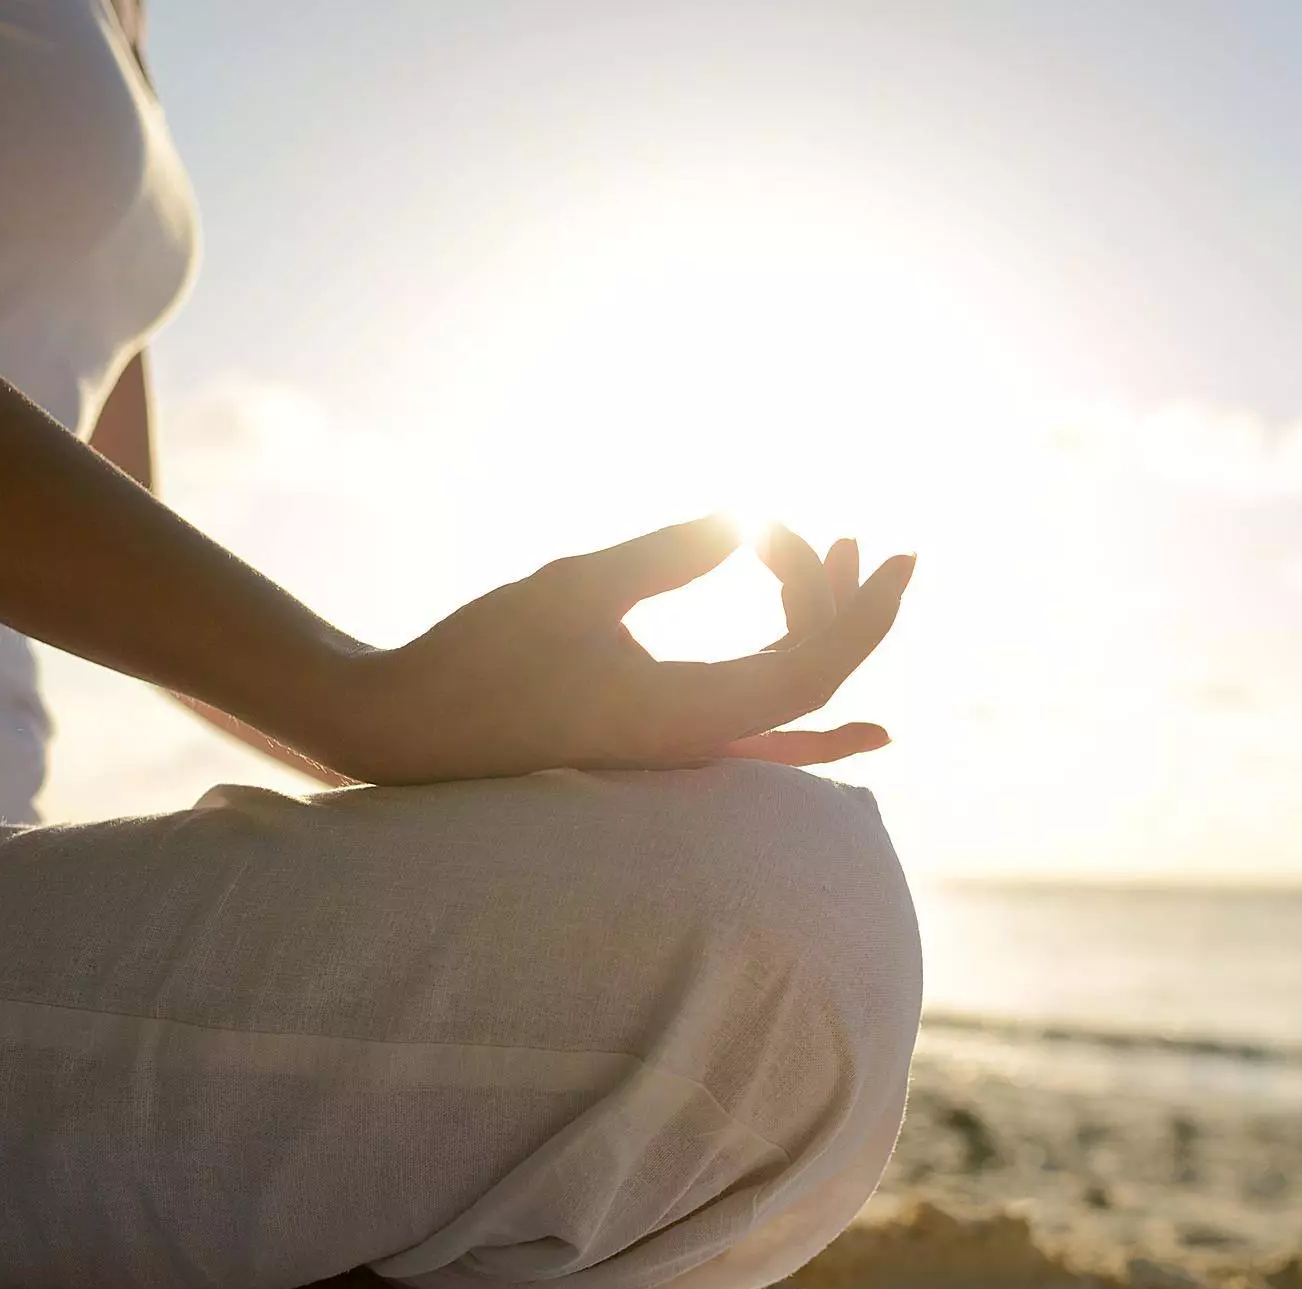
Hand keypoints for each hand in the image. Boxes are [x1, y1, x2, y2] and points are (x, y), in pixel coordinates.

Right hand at [305, 516, 913, 784]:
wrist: (406, 728)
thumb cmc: (479, 655)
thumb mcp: (575, 588)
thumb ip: (667, 556)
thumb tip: (751, 522)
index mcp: (689, 716)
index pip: (814, 666)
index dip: (865, 612)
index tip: (894, 553)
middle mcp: (700, 747)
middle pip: (810, 676)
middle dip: (838, 602)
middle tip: (840, 535)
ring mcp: (685, 753)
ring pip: (788, 701)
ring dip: (818, 630)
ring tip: (838, 556)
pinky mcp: (663, 747)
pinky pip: (764, 745)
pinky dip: (817, 729)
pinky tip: (871, 731)